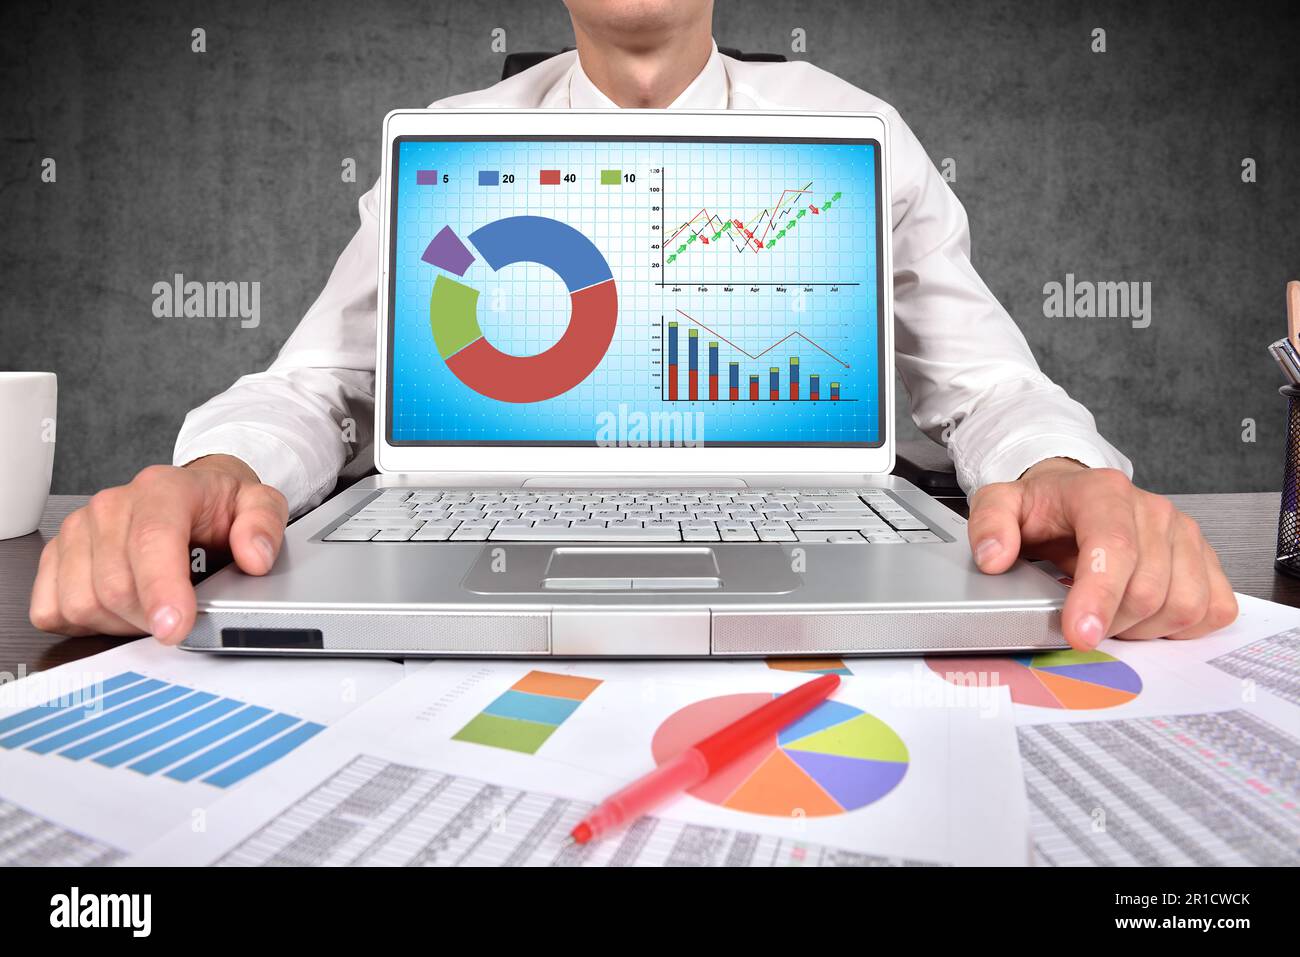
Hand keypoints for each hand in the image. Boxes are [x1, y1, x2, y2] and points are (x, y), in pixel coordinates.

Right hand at [29, 456, 287, 644]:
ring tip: (151, 608)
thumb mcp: (260, 504)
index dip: (161, 590)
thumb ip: (265, 524)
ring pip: (81, 603)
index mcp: (162, 490)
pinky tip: (117, 610)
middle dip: (150, 618)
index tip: (175, 628)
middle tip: (179, 617)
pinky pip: (51, 608)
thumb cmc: (220, 506)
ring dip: (119, 624)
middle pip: (115, 585)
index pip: (152, 541)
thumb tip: (255, 556)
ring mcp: (79, 530)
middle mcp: (112, 506)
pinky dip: (84, 623)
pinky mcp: (57, 554)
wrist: (193, 495)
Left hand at [967, 458, 1236, 649]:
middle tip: (1080, 620)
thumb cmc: (1045, 507)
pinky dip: (1180, 627)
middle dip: (1110, 623)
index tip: (1079, 634)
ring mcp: (1184, 535)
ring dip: (1143, 629)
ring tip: (1110, 615)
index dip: (1099, 597)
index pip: (1115, 549)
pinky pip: (1213, 609)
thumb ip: (989, 525)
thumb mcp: (1001, 504)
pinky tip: (1146, 617)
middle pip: (1147, 591)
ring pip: (1183, 606)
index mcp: (1104, 494)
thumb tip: (994, 557)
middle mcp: (1153, 511)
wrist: (1074, 496)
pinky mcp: (1205, 558)